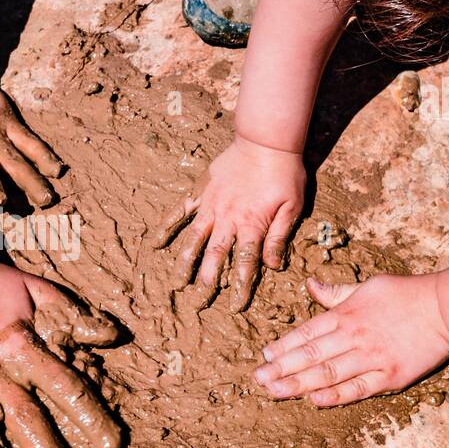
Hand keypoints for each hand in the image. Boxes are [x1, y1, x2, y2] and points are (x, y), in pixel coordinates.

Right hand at [152, 135, 305, 309]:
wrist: (265, 140)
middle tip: (199, 303)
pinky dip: (167, 227)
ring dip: (185, 263)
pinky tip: (156, 243)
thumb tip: (273, 266)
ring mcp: (211, 205)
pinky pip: (180, 211)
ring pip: (194, 239)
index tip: (234, 307)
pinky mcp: (201, 191)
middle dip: (207, 282)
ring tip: (177, 283)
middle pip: (216, 257)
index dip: (240, 287)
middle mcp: (228, 219)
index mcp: (252, 225)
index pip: (246, 263)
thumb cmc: (284, 173)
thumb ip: (279, 237)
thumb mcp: (292, 206)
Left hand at [253, 274, 448, 406]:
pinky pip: (358, 388)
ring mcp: (371, 357)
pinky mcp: (390, 375)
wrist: (446, 308)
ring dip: (298, 383)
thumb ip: (337, 292)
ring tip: (274, 392)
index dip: (284, 346)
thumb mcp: (367, 286)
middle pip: (310, 355)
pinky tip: (314, 401)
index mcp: (345, 314)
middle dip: (281, 368)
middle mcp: (353, 336)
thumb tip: (310, 284)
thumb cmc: (405, 295)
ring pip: (328, 373)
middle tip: (258, 380)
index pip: (307, 333)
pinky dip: (336, 395)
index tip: (265, 356)